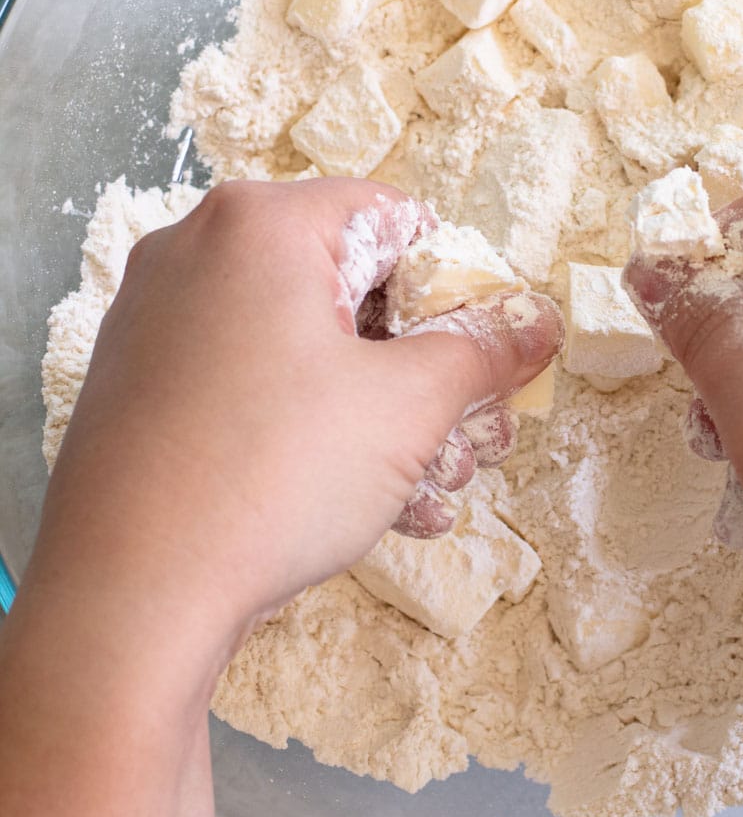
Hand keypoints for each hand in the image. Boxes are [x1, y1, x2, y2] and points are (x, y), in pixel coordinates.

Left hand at [25, 179, 561, 695]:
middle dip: (422, 367)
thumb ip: (484, 350)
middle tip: (466, 434)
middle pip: (351, 286)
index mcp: (261, 224)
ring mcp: (159, 319)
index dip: (458, 288)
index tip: (486, 357)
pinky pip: (253, 385)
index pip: (397, 221)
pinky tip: (365, 504)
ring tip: (426, 487)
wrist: (129, 595)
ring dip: (380, 412)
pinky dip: (313, 429)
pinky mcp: (142, 386)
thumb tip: (538, 324)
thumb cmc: (269, 477)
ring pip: (305, 345)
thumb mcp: (408, 407)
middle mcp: (199, 252)